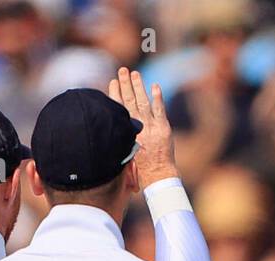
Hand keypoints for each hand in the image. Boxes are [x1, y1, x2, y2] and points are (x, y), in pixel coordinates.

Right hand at [108, 66, 175, 187]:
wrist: (157, 175)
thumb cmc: (140, 169)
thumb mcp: (126, 154)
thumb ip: (121, 140)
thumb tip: (111, 132)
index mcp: (126, 132)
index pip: (119, 108)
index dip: (115, 94)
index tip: (113, 82)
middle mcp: (137, 127)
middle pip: (130, 101)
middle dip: (125, 84)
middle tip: (123, 70)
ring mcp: (151, 126)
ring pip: (143, 102)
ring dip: (139, 87)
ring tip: (135, 73)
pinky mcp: (164, 129)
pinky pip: (160, 110)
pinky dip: (157, 98)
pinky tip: (155, 86)